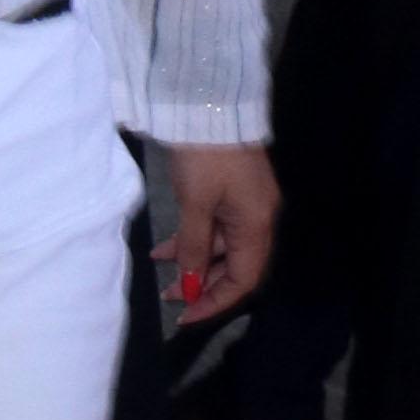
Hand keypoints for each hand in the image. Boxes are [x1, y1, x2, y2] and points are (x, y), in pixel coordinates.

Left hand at [159, 143, 275, 322]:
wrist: (209, 104)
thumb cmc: (204, 157)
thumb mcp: (194, 205)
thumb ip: (193, 248)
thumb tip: (191, 286)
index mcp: (257, 225)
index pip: (243, 280)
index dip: (215, 302)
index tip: (185, 315)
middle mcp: (258, 218)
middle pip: (235, 266)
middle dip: (203, 284)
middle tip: (170, 297)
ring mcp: (246, 203)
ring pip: (221, 246)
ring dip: (193, 260)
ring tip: (161, 270)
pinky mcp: (231, 191)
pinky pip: (215, 226)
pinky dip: (192, 239)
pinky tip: (165, 247)